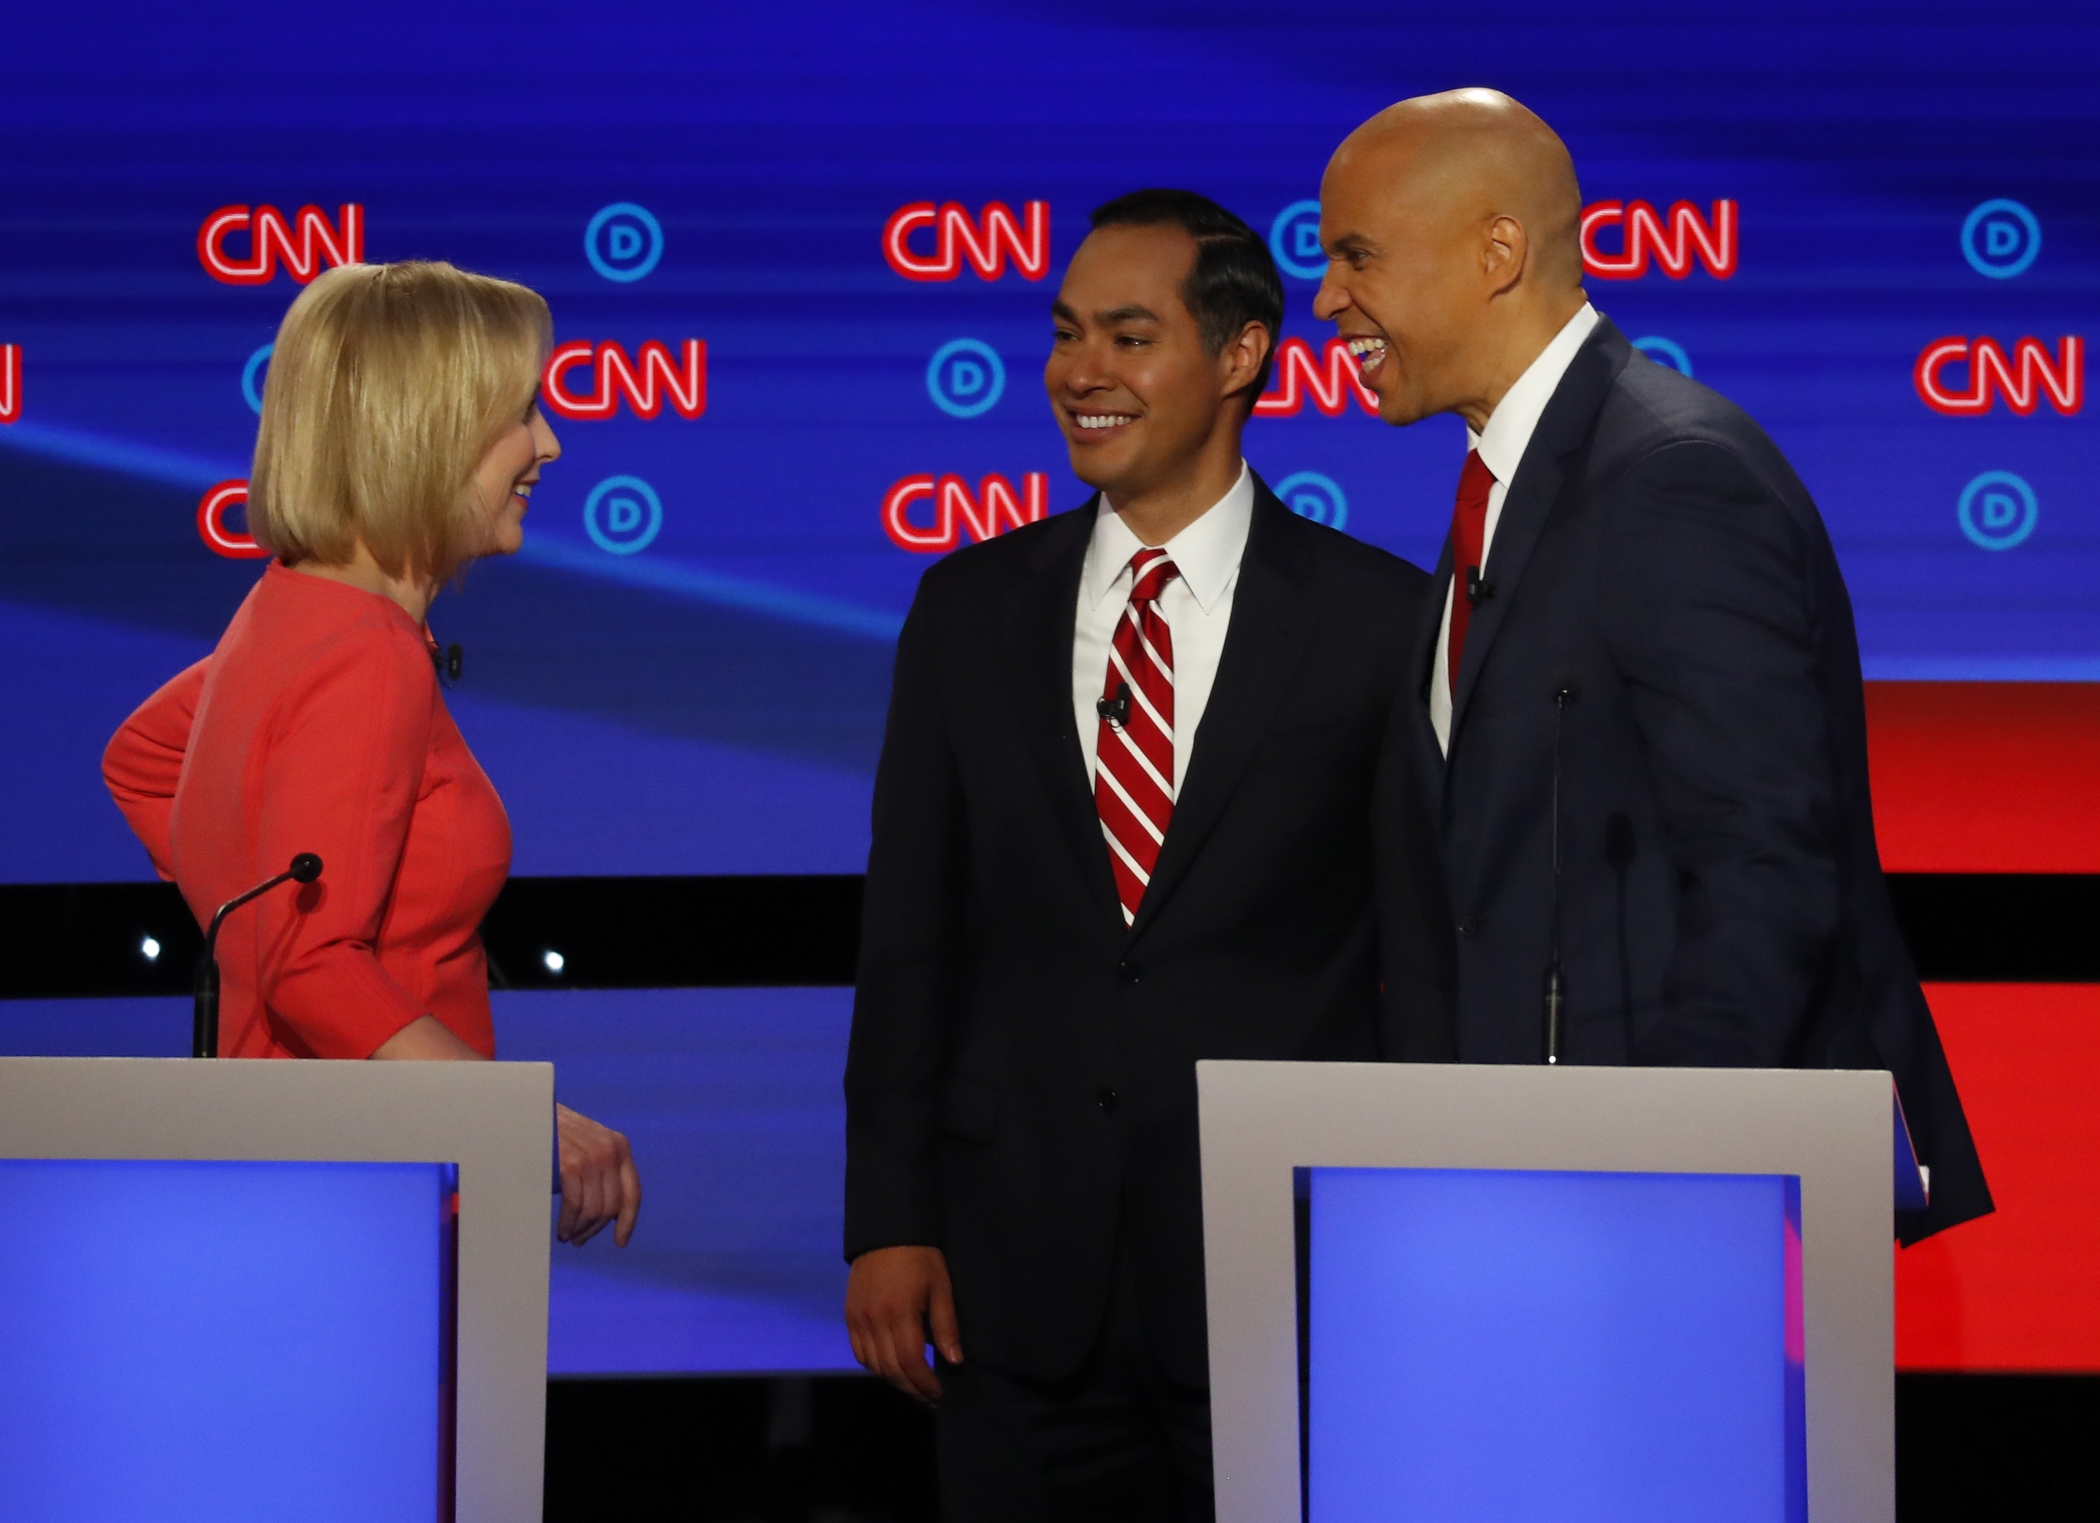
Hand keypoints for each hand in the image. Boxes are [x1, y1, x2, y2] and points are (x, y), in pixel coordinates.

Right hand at [555, 1103, 640, 1246]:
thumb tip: (607, 1213)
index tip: (620, 1241)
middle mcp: (611, 1151)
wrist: (530, 1114)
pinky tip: (562, 1229)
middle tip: (579, 1240)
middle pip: (612, 1206)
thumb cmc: (556, 1135)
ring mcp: (592, 1157)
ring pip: (594, 1209)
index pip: (633, 1192)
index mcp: (620, 1146)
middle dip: (596, 1228)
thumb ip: (602, 1172)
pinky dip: (568, 1223)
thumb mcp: (589, 1147)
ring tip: (569, 1236)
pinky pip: (575, 1206)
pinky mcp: (570, 1164)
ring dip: (580, 1228)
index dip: (628, 1220)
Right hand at [845, 1245, 960, 1404]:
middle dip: (912, 1389)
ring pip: (873, 1365)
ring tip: (913, 1386)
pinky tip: (890, 1368)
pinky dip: (875, 1367)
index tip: (940, 1394)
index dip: (926, 1383)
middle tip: (929, 1398)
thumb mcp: (941, 1287)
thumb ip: (946, 1326)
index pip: (912, 1362)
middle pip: (891, 1369)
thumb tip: (954, 1361)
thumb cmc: (920, 1257)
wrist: (885, 1231)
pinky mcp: (849, 1316)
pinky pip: (859, 1353)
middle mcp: (874, 1321)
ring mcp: (858, 1319)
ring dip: (894, 1381)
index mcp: (900, 1313)